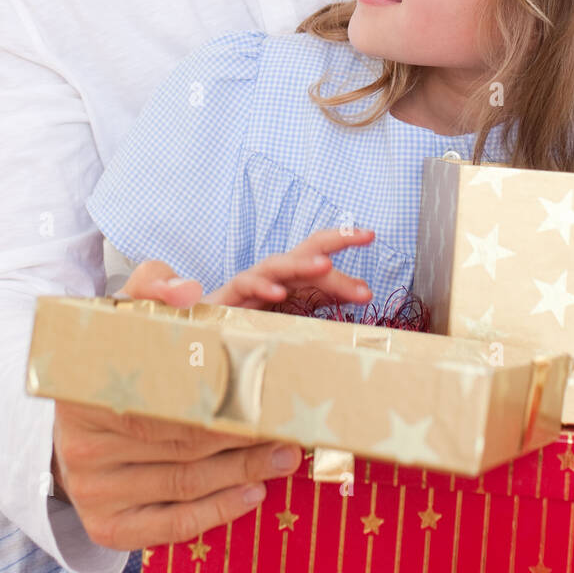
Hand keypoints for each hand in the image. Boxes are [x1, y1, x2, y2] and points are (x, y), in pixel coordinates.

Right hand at [49, 260, 301, 549]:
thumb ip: (153, 287)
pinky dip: (218, 510)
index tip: (268, 384)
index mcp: (85, 388)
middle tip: (293, 424)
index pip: (165, 391)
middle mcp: (81, 445)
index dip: (221, 390)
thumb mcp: (123, 317)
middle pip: (182, 439)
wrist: (75, 432)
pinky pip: (171, 525)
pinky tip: (255, 493)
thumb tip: (187, 291)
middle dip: (245, 433)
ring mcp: (91, 492)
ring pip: (184, 482)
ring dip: (244, 470)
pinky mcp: (106, 528)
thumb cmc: (114, 367)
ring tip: (288, 454)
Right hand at [203, 226, 375, 308]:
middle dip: (334, 240)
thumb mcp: (293, 314)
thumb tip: (363, 290)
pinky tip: (279, 294)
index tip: (371, 234)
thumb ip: (323, 300)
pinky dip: (262, 288)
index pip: (320, 253)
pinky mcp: (227, 298)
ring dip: (301, 263)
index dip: (344, 240)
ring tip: (325, 266)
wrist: (202, 338)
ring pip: (278, 265)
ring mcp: (250, 283)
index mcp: (292, 278)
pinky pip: (246, 287)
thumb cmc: (251, 325)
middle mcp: (273, 275)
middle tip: (365, 237)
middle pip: (305, 250)